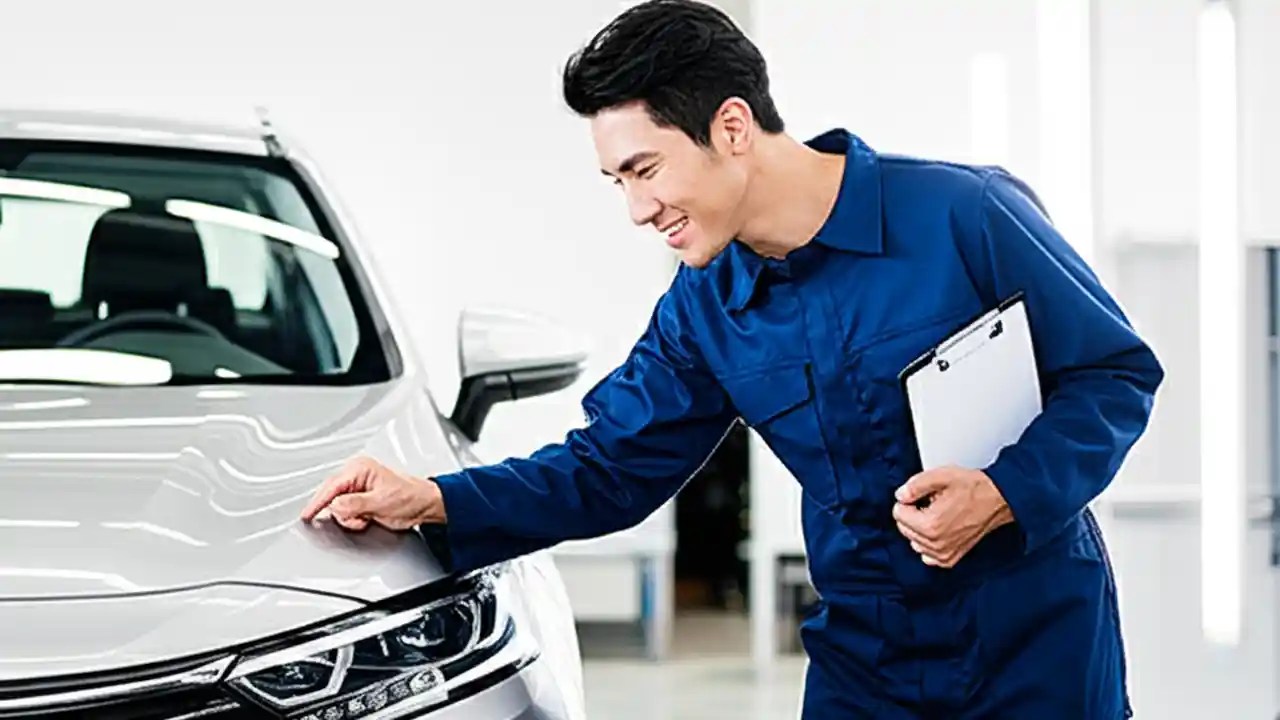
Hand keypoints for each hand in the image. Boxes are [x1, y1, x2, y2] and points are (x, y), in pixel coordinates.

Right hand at [300, 456, 445, 531]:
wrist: (423, 505)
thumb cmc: (409, 497)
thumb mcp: (380, 502)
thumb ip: (354, 504)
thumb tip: (334, 506)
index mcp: (360, 468)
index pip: (331, 486)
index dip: (317, 502)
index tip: (307, 515)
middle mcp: (356, 475)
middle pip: (330, 497)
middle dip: (342, 512)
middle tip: (359, 518)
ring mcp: (357, 487)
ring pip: (336, 507)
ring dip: (349, 517)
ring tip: (367, 517)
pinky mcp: (359, 498)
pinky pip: (344, 511)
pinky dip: (352, 519)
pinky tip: (366, 518)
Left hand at [892, 466, 1013, 567]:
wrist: (998, 500)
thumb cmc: (974, 488)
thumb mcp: (941, 476)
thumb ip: (914, 486)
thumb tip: (901, 495)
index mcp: (930, 525)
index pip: (898, 514)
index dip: (908, 500)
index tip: (920, 495)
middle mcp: (936, 544)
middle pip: (904, 529)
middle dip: (912, 514)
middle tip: (930, 503)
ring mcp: (943, 554)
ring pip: (914, 541)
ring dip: (919, 528)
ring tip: (937, 514)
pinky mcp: (951, 558)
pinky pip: (927, 554)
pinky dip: (928, 543)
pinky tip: (939, 529)